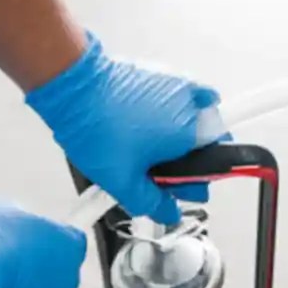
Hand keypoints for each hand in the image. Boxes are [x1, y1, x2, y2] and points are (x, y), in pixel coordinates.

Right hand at [0, 200, 86, 287]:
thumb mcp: (1, 211)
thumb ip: (20, 220)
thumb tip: (15, 223)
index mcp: (70, 245)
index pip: (70, 242)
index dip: (49, 242)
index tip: (31, 243)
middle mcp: (70, 279)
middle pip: (58, 274)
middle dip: (36, 271)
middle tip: (7, 267)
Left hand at [26, 31, 217, 223]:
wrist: (73, 85)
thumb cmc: (95, 127)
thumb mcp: (121, 181)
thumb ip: (151, 203)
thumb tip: (169, 213)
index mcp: (188, 135)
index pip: (214, 164)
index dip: (193, 181)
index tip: (174, 187)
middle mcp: (191, 108)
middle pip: (204, 143)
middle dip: (185, 160)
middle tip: (156, 170)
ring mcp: (179, 86)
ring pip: (194, 120)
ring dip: (178, 135)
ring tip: (145, 145)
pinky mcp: (164, 73)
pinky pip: (183, 95)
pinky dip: (174, 109)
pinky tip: (150, 120)